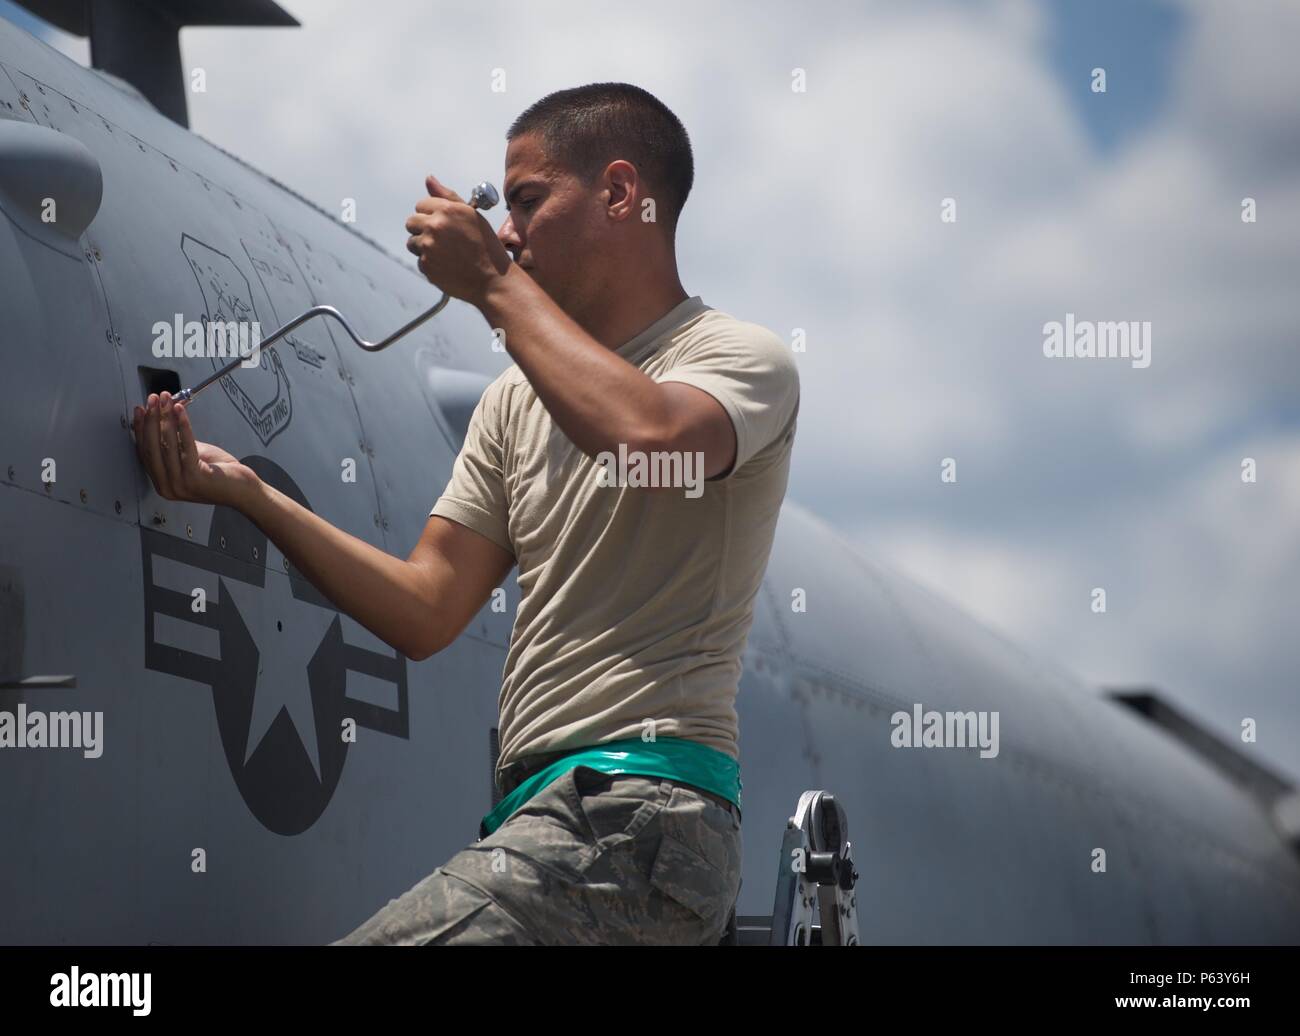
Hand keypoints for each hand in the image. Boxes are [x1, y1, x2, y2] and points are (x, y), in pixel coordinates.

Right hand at [131, 392, 258, 507]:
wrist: (244, 492)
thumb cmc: (221, 476)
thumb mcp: (192, 457)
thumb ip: (175, 445)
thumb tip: (162, 419)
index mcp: (162, 484)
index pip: (145, 452)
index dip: (141, 429)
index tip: (140, 410)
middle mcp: (167, 487)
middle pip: (153, 447)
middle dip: (151, 419)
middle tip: (153, 400)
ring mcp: (180, 484)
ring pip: (167, 445)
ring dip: (166, 418)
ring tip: (166, 400)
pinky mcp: (195, 478)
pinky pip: (186, 445)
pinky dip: (183, 425)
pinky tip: (180, 411)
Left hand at [404, 174, 510, 305]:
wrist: (492, 280)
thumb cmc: (486, 246)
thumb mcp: (471, 215)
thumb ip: (447, 196)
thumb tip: (428, 179)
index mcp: (447, 209)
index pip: (421, 205)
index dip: (432, 215)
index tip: (444, 225)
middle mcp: (435, 226)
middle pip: (411, 222)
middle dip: (422, 230)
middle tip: (442, 240)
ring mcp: (428, 247)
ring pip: (412, 243)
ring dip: (424, 247)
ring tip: (446, 254)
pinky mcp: (426, 265)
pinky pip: (420, 261)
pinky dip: (431, 264)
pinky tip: (448, 266)